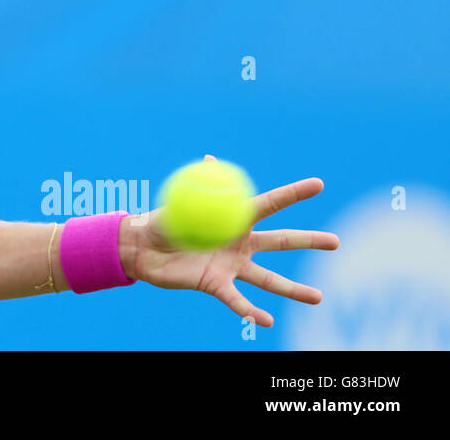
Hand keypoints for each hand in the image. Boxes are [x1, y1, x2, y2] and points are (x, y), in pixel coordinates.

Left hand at [120, 154, 339, 326]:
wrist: (142, 249)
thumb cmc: (162, 220)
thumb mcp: (180, 200)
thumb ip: (198, 186)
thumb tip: (210, 159)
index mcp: (234, 218)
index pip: (269, 203)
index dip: (293, 194)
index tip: (319, 184)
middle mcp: (239, 243)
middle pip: (281, 242)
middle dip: (309, 241)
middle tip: (337, 242)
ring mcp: (231, 266)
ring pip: (269, 278)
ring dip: (294, 290)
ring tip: (319, 298)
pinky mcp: (216, 284)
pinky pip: (237, 300)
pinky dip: (250, 311)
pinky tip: (266, 321)